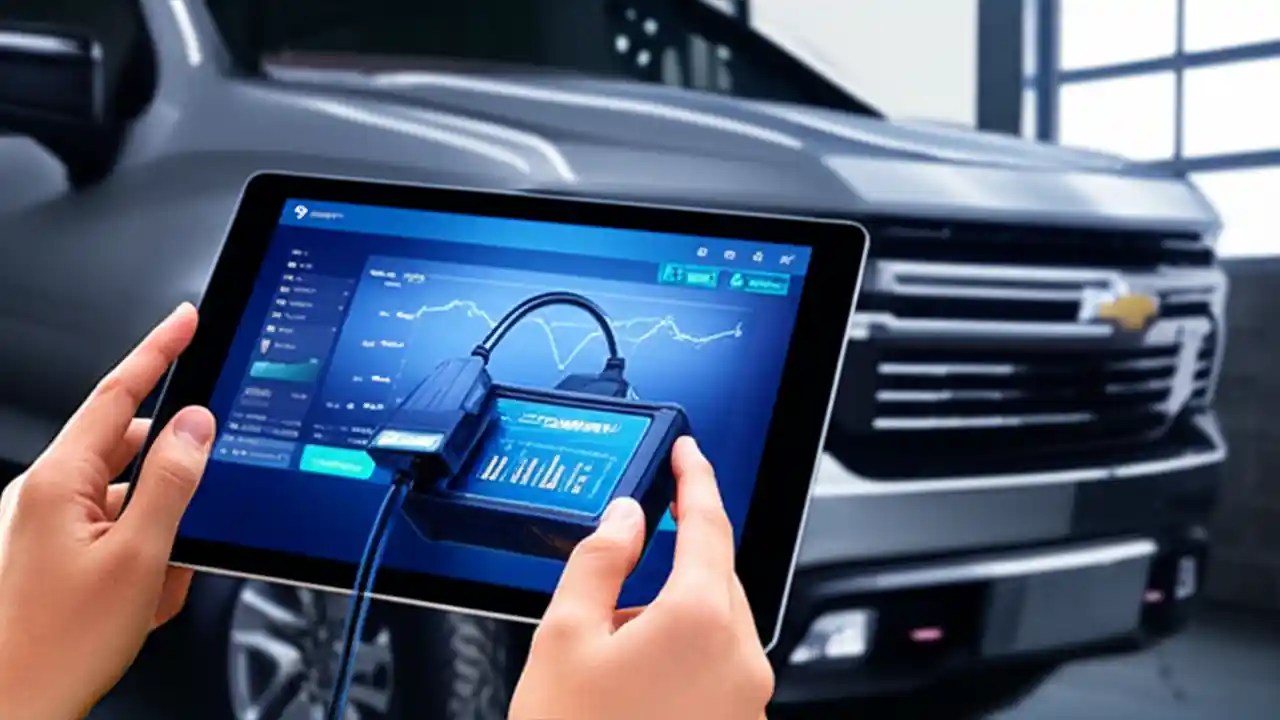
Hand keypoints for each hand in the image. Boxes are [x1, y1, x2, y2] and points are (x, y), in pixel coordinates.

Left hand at [0, 304, 215, 719]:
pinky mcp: (48, 555)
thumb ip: (172, 482)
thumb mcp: (139, 558)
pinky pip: (111, 536)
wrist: (10, 709)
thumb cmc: (57, 646)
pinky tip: (140, 601)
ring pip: (128, 503)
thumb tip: (195, 425)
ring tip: (155, 589)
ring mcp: (42, 526)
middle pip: (131, 453)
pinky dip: (138, 560)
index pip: (119, 392)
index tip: (186, 319)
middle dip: (172, 485)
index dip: (159, 350)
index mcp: (59, 481)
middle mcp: (43, 495)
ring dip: (158, 536)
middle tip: (188, 530)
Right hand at [510, 437, 773, 719]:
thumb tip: (624, 518)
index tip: (687, 453)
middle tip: (614, 595)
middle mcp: (740, 660)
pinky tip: (638, 688)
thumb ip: (598, 562)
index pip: (708, 524)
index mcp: (699, 621)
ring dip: (675, 623)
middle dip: (671, 570)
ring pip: (717, 628)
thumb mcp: (564, 638)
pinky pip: (720, 672)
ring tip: (613, 664)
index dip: (695, 479)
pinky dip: (686, 663)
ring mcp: (748, 701)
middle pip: (715, 580)